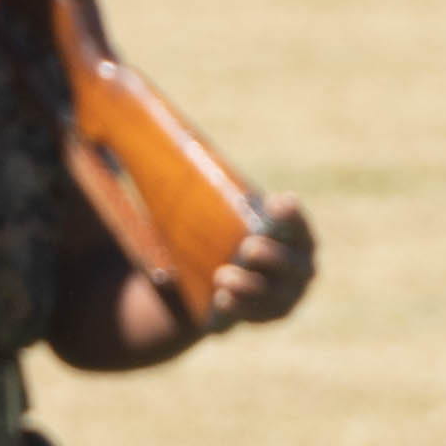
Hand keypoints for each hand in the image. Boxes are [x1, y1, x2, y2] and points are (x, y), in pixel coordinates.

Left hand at [208, 196, 316, 329]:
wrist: (216, 275)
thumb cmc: (223, 231)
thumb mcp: (218, 207)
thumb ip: (201, 183)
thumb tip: (147, 129)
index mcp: (293, 234)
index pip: (296, 223)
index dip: (290, 215)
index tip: (278, 202)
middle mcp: (298, 266)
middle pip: (291, 263)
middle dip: (271, 256)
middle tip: (248, 246)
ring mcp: (285, 294)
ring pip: (274, 295)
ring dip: (249, 286)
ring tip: (222, 276)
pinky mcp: (264, 315)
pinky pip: (255, 317)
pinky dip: (240, 310)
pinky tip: (221, 301)